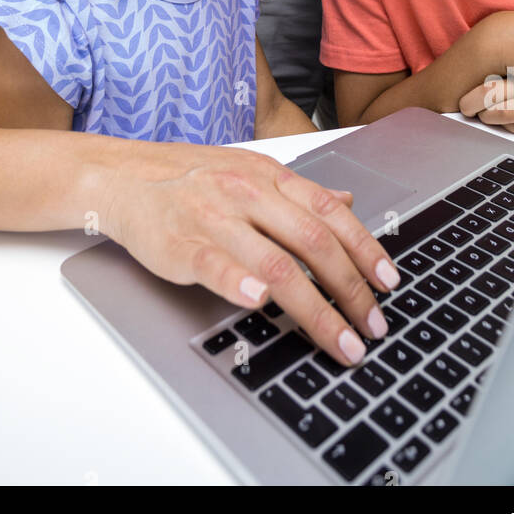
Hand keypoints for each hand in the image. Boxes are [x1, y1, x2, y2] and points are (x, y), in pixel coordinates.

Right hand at [105, 140, 401, 364]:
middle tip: (373, 327)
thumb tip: (347, 202)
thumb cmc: (189, 179)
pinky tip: (262, 303)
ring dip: (316, 309)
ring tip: (340, 341)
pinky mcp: (182, 244)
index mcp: (268, 177)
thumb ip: (297, 192)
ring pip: (277, 263)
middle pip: (314, 243)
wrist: (123, 177)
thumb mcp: (249, 172)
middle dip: (351, 290)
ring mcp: (216, 218)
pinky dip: (241, 284)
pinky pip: (217, 265)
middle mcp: (248, 194)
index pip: (330, 213)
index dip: (365, 249)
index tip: (389, 283)